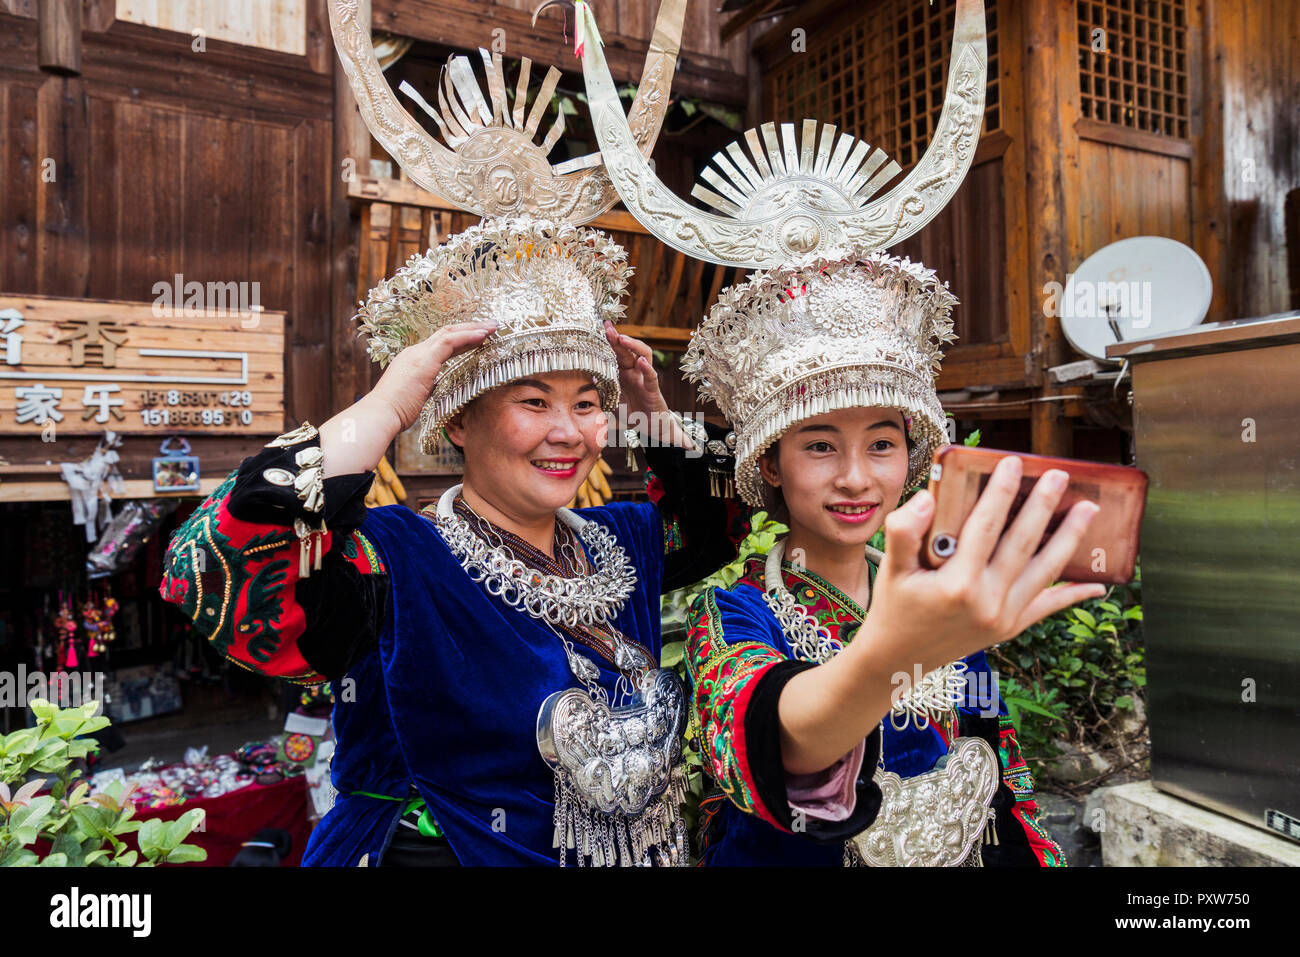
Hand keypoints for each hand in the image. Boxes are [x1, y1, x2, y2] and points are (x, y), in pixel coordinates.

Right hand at [371, 321, 496, 431]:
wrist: (380, 414)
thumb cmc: (395, 412)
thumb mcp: (414, 396)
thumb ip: (425, 388)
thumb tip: (433, 389)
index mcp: (413, 360)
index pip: (441, 343)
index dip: (461, 339)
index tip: (478, 338)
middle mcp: (415, 352)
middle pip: (447, 333)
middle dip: (470, 328)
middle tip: (490, 326)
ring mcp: (419, 354)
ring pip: (450, 333)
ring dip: (474, 328)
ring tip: (493, 327)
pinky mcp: (424, 360)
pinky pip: (450, 341)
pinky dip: (468, 336)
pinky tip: (483, 335)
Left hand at [604, 321, 667, 420]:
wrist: (649, 427)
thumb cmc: (631, 412)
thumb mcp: (610, 400)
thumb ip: (599, 390)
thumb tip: (583, 380)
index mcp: (623, 372)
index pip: (615, 352)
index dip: (608, 340)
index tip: (597, 328)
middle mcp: (634, 371)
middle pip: (627, 349)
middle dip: (617, 337)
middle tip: (607, 327)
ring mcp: (644, 378)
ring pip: (643, 355)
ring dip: (633, 346)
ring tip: (623, 339)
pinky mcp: (653, 390)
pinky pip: (651, 377)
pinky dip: (648, 369)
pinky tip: (641, 362)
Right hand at [861, 456, 1104, 678]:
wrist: (899, 659)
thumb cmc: (894, 608)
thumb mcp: (890, 568)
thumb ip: (903, 530)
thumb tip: (928, 497)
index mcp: (957, 584)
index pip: (985, 526)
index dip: (1001, 492)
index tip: (1014, 463)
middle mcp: (986, 602)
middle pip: (1023, 543)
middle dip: (1044, 506)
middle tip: (1060, 475)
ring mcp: (1003, 618)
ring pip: (1044, 571)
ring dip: (1069, 539)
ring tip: (1088, 510)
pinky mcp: (1010, 629)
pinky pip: (1047, 608)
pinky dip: (1072, 595)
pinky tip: (1097, 584)